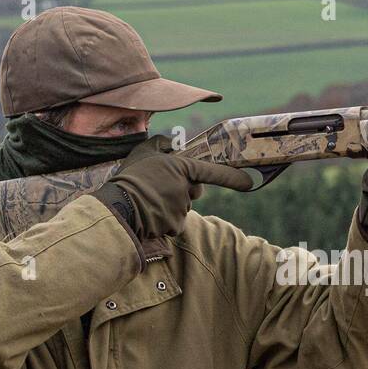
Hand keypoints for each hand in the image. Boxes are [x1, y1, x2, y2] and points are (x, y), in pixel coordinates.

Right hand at [99, 136, 249, 239]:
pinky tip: (151, 214)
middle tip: (161, 188)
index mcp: (181, 167)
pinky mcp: (176, 225)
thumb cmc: (130, 177)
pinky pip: (176, 222)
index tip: (249, 182)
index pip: (212, 172)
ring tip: (149, 201)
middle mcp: (185, 188)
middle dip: (185, 189)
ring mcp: (182, 207)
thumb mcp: (143, 152)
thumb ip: (161, 145)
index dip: (232, 177)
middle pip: (195, 190)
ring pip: (183, 206)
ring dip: (171, 205)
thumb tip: (171, 143)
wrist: (118, 206)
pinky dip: (165, 220)